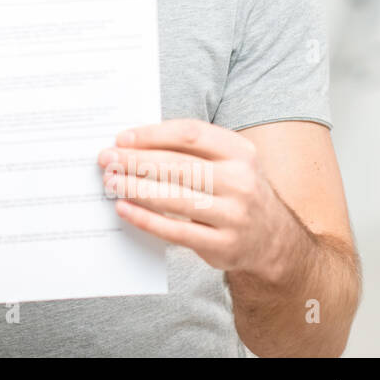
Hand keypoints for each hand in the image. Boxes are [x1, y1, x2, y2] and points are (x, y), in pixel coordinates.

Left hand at [96, 118, 297, 281]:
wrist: (273, 238)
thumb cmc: (235, 189)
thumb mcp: (228, 161)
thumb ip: (192, 149)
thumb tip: (133, 142)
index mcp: (240, 152)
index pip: (190, 135)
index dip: (152, 134)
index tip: (123, 138)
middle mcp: (240, 181)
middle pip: (177, 166)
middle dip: (135, 161)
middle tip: (106, 159)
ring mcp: (234, 215)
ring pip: (174, 198)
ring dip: (135, 188)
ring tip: (111, 181)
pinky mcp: (223, 245)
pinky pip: (175, 230)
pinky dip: (145, 219)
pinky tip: (124, 209)